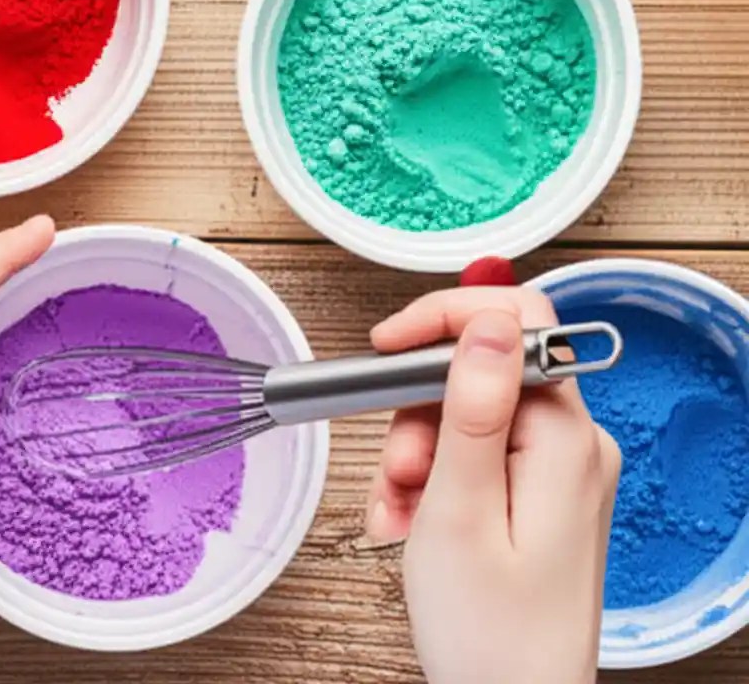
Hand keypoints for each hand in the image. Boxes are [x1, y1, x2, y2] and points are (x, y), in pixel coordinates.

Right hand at [365, 288, 619, 683]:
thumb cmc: (491, 633)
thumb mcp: (460, 512)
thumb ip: (472, 409)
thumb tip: (487, 321)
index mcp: (564, 438)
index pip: (514, 324)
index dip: (442, 321)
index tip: (386, 346)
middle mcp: (570, 445)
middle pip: (476, 374)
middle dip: (415, 416)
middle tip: (396, 476)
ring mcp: (555, 473)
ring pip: (463, 420)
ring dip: (412, 461)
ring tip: (398, 518)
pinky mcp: (536, 498)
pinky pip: (472, 461)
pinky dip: (429, 486)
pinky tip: (410, 527)